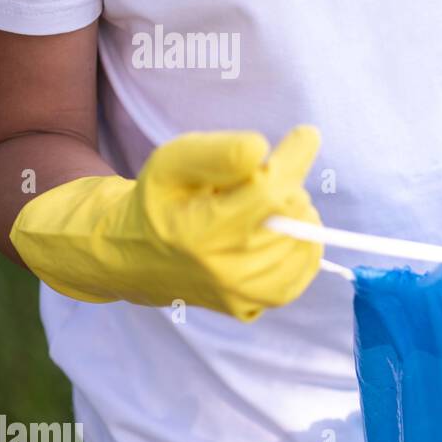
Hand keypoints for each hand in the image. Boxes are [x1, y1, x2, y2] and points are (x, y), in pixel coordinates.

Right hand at [11, 126, 322, 320]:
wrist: (136, 256)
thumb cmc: (159, 200)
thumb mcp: (172, 163)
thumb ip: (216, 153)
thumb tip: (261, 149)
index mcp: (198, 231)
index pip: (269, 193)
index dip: (292, 159)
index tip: (305, 135)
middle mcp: (222, 271)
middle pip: (290, 215)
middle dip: (286, 186)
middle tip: (262, 180)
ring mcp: (240, 294)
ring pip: (304, 240)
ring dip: (295, 214)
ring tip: (265, 207)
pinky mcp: (251, 306)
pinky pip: (304, 269)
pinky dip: (303, 243)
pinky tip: (282, 229)